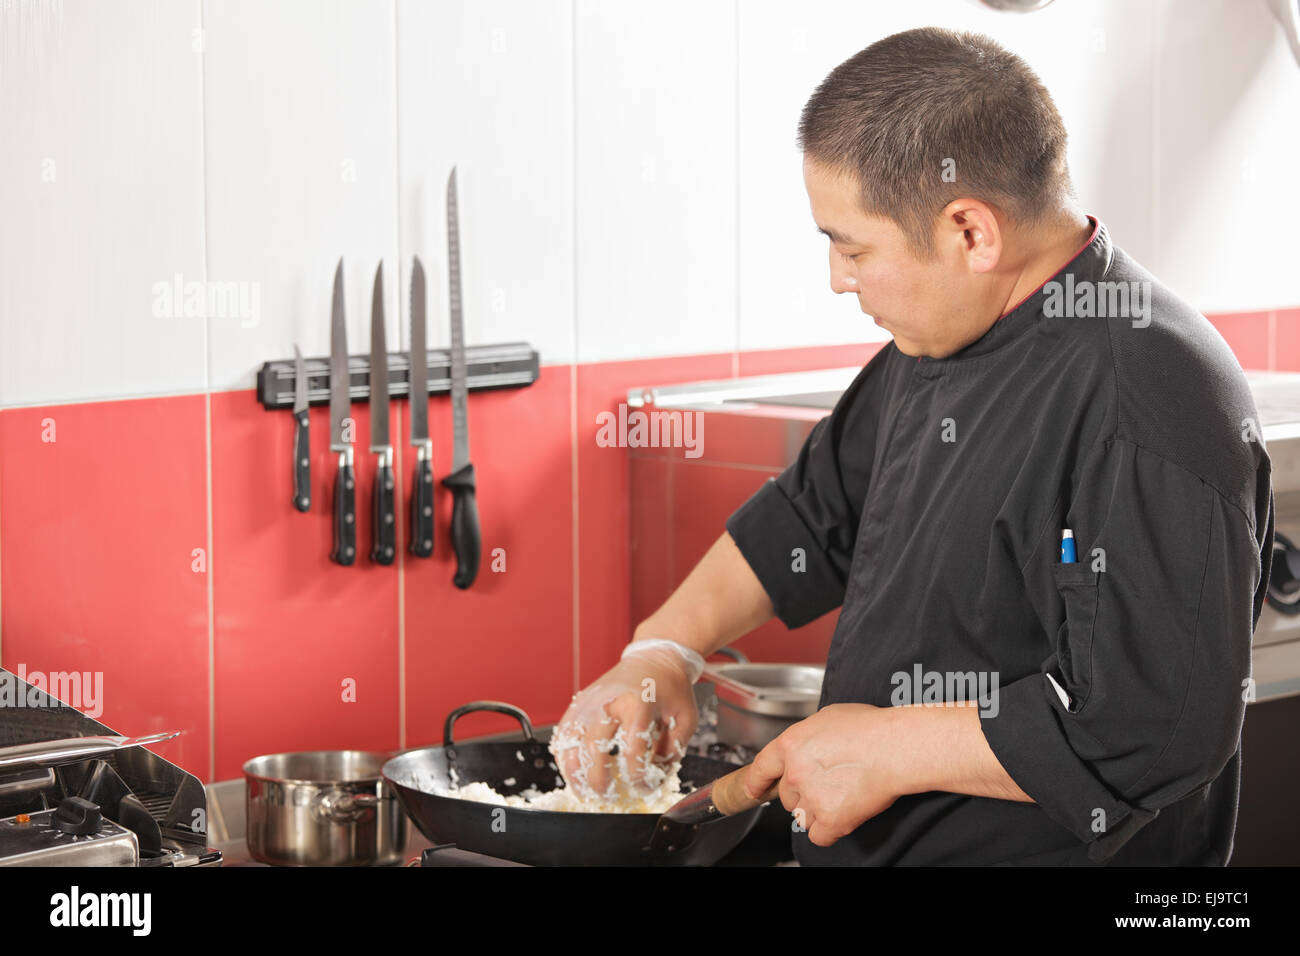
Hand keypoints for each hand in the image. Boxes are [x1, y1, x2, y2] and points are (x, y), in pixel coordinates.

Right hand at [551, 644, 697, 802]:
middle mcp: (610, 701)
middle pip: (595, 746)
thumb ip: (675, 748)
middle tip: (606, 796)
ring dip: (574, 772)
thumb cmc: (670, 687)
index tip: (643, 787)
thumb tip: (657, 774)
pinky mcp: (579, 702)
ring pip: (571, 741)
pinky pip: (564, 732)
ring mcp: (590, 701)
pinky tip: (572, 770)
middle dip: (598, 778)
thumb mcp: (686, 716)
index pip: (633, 749)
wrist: (652, 657)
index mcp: (640, 703)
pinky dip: (563, 754)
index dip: (637, 775)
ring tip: (584, 792)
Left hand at [745, 703, 903, 846]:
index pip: (761, 768)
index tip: (753, 789)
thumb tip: (807, 746)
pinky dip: (829, 830)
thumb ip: (808, 736)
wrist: (895, 747)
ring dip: (817, 811)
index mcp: (791, 744)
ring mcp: (811, 798)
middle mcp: (795, 773)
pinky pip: (818, 836)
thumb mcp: (828, 717)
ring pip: (802, 817)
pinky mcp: (831, 820)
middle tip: (828, 782)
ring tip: (841, 794)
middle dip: (803, 792)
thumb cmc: (870, 728)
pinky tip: (843, 815)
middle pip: (786, 796)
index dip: (756, 782)